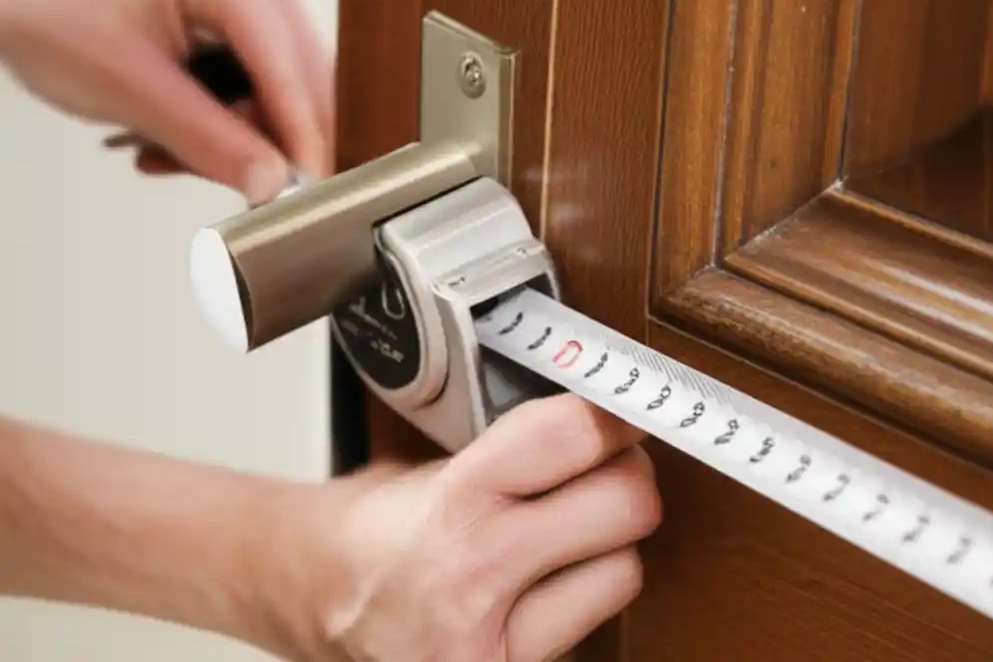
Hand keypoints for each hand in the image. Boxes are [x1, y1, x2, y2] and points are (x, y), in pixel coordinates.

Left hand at [0, 0, 331, 202]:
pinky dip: (238, 123)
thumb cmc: (57, 17)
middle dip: (269, 142)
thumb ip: (207, 141)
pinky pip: (272, 85)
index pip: (284, 62)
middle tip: (234, 187)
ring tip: (174, 154)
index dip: (297, 133)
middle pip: (302, 79)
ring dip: (249, 139)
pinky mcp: (257, 15)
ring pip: (291, 90)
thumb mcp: (128, 89)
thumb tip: (273, 186)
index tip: (303, 191)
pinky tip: (188, 135)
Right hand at [274, 395, 660, 661]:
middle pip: (627, 508)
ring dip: (606, 553)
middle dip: (626, 484)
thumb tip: (605, 428)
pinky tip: (536, 593)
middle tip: (609, 474)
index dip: (614, 419)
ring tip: (559, 546)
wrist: (304, 602)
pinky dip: (575, 605)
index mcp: (453, 503)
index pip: (573, 437)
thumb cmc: (367, 535)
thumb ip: (521, 453)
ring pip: (625, 575)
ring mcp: (496, 647)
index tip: (625, 415)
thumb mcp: (434, 471)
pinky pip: (590, 629)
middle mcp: (476, 577)